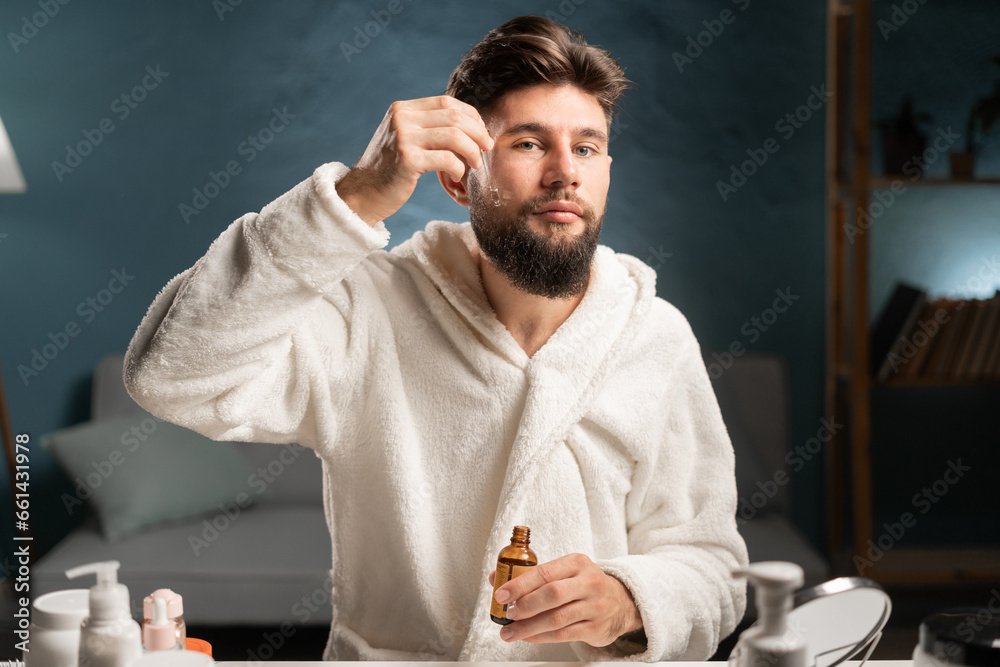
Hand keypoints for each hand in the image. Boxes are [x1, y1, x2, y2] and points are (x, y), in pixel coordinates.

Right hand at [335, 95, 493, 224]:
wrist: (362, 194)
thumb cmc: (389, 170)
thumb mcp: (404, 138)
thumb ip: (426, 127)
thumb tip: (467, 123)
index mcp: (402, 109)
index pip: (446, 102)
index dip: (470, 115)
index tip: (481, 132)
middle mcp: (401, 118)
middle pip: (454, 117)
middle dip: (478, 132)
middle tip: (487, 148)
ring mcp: (403, 138)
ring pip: (455, 136)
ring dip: (472, 151)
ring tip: (476, 164)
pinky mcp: (407, 160)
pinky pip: (447, 159)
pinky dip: (459, 168)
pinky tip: (458, 176)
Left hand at [489, 552, 642, 647]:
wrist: (620, 602)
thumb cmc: (583, 585)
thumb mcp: (564, 571)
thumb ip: (531, 574)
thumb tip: (495, 578)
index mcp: (577, 563)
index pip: (545, 572)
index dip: (520, 584)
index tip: (502, 594)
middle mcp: (588, 582)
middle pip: (553, 594)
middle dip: (526, 605)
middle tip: (508, 614)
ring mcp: (595, 606)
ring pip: (557, 618)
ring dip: (529, 627)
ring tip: (510, 632)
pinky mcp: (596, 628)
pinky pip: (564, 634)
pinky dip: (541, 637)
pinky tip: (528, 636)